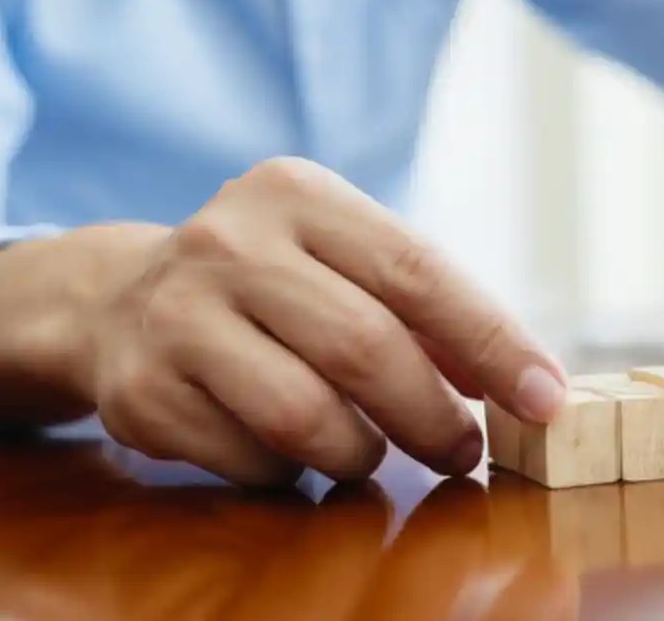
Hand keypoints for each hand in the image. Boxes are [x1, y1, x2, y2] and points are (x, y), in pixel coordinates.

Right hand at [0, 157, 566, 484]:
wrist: (118, 300)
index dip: (492, 341)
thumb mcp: (341, 258)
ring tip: (372, 449)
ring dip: (363, 452)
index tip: (545, 397)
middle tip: (463, 450)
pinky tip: (290, 447)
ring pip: (307, 416)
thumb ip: (425, 305)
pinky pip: (253, 459)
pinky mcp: (141, 392)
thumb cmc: (272, 282)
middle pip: (364, 348)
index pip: (418, 270)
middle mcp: (229, 242)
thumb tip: (524, 379)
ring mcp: (175, 316)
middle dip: (433, 416)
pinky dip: (293, 469)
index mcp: (297, 194)